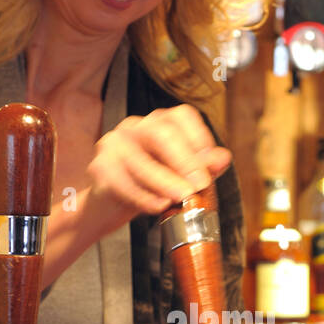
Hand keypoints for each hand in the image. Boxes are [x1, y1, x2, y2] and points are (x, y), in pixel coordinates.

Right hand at [84, 104, 230, 239]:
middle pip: (160, 133)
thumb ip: (203, 167)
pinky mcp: (100, 168)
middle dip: (184, 160)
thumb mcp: (180, 178)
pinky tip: (158, 206)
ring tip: (182, 198)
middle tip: (199, 184)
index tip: (210, 163)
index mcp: (158, 124)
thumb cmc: (148, 187)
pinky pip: (123, 182)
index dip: (199, 138)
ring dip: (166, 182)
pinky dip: (144, 197)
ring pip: (141, 160)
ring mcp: (114, 145)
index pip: (181, 117)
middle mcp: (135, 128)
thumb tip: (223, 157)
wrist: (109, 207)